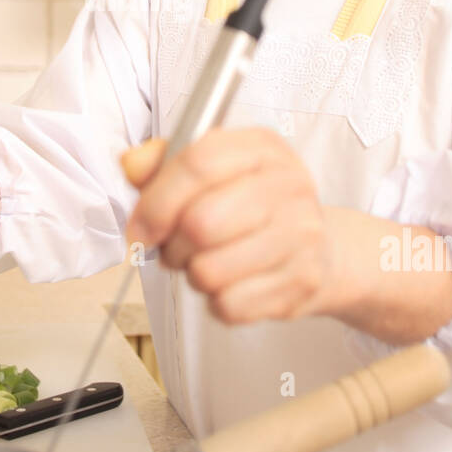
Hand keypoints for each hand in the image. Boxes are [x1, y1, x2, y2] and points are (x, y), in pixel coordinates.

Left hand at [120, 126, 346, 325]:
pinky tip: (233, 282)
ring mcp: (302, 233)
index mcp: (261, 147)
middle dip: (172, 245)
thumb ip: (162, 164)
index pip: (198, 163)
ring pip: (209, 270)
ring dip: (193, 274)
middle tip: (177, 247)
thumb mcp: (212, 171)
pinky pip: (230, 305)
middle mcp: (289, 184)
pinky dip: (218, 301)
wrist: (319, 247)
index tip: (139, 228)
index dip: (156, 201)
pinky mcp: (304, 281)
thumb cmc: (251, 206)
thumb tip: (132, 165)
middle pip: (200, 223)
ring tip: (207, 262)